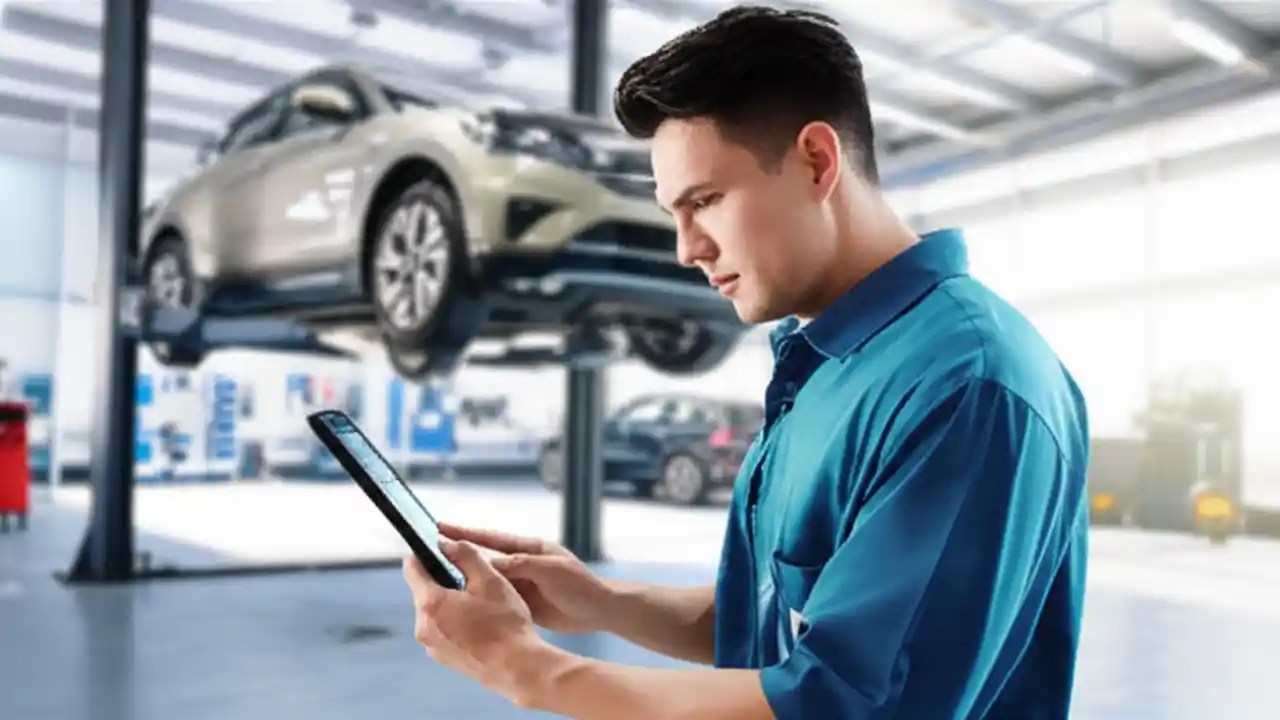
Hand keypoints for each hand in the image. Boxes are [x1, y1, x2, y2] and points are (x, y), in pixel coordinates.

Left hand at [402, 540, 550, 706]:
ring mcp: (432, 646)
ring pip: (434, 611)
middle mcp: (423, 626)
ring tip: (480, 604)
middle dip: (443, 580)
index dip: (424, 554)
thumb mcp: (490, 579)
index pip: (411, 568)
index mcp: (430, 603)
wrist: (517, 668)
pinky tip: (480, 624)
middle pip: (424, 591)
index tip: (440, 551)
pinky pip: (443, 630)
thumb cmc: (505, 623)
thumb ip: (466, 555)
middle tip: (472, 579)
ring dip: (450, 603)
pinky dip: (455, 622)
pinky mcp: (443, 658)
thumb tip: (446, 544)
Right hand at [439, 522, 614, 634]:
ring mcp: (521, 582)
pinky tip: (461, 602)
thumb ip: (522, 565)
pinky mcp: (523, 601)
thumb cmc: (581, 585)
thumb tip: (489, 561)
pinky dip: (479, 598)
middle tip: (429, 551)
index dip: (466, 533)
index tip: (440, 527)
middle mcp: (522, 562)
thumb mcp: (552, 571)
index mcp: (529, 548)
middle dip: (458, 554)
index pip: (491, 538)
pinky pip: (496, 598)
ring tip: (438, 578)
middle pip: (483, 557)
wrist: (600, 611)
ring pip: (486, 579)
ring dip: (465, 578)